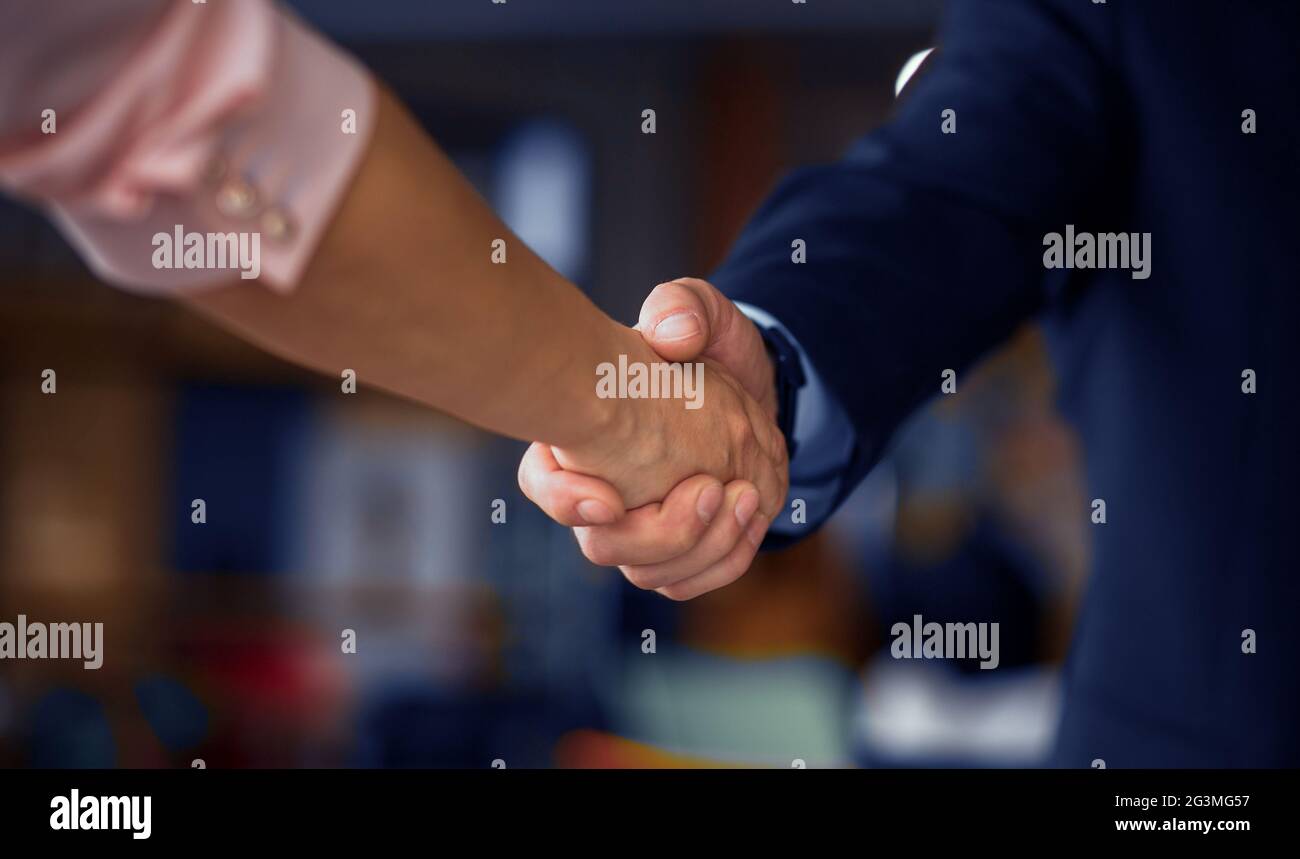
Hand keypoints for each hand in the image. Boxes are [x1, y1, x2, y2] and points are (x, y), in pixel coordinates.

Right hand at [519, 278, 787, 599]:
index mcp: (581, 438)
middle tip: (710, 487)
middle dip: (661, 532)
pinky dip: (720, 562)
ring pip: (649, 574)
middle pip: (602, 548)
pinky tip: (746, 515)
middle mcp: (599, 494)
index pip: (544, 482)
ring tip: (741, 496)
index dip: (562, 497)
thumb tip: (670, 337)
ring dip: (701, 547)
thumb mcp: (698, 309)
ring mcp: (639, 531)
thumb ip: (683, 308)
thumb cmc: (708, 347)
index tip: (608, 499)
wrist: (748, 386)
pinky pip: (687, 583)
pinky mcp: (682, 553)